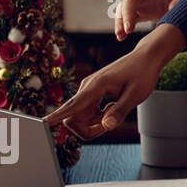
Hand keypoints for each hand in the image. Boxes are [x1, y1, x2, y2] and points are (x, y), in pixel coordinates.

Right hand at [44, 24, 184, 139]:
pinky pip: (87, 113)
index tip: (40, 124)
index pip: (72, 105)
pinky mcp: (91, 94)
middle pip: (75, 119)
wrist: (146, 58)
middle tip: (113, 122)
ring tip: (116, 111)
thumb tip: (107, 127)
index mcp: (96, 86)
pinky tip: (113, 107)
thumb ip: (120, 111)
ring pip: (81, 118)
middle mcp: (87, 87)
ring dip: (96, 123)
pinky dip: (99, 117)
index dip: (56, 116)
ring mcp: (88, 90)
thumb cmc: (143, 74)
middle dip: (91, 128)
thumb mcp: (136, 95)